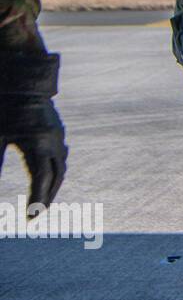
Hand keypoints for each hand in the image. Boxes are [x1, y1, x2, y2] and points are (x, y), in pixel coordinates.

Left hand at [0, 99, 68, 215]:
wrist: (24, 80)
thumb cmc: (6, 107)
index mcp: (39, 144)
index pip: (41, 180)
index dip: (36, 201)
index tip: (30, 219)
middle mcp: (53, 142)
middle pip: (55, 178)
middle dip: (45, 198)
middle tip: (35, 215)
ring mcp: (58, 136)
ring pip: (60, 167)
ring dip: (52, 185)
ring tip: (41, 200)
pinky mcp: (57, 130)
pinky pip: (60, 156)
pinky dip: (54, 171)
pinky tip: (46, 175)